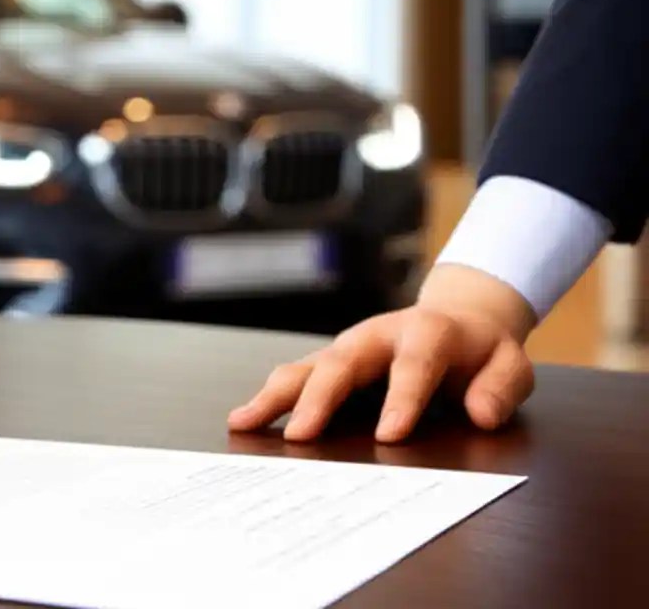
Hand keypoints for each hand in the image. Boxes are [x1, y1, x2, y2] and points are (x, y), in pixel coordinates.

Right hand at [227, 265, 537, 442]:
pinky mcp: (330, 360)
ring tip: (245, 422)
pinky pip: (296, 377)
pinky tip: (244, 420)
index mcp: (428, 333)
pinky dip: (270, 398)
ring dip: (275, 395)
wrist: (457, 317)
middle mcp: (377, 335)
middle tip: (301, 435)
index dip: (403, 398)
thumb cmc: (482, 351)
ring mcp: (348, 347)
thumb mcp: (511, 365)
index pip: (414, 364)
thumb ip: (502, 387)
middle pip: (343, 363)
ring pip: (307, 367)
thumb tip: (481, 414)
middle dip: (319, 399)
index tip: (391, 437)